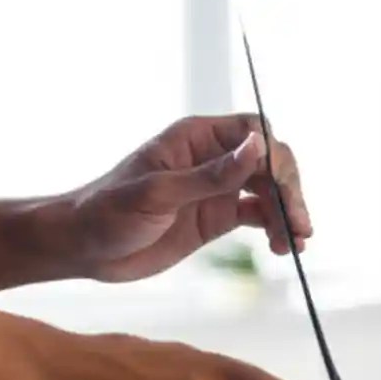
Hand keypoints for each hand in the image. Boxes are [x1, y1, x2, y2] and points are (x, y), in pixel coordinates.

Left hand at [67, 114, 310, 282]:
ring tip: (296, 242)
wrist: (82, 249)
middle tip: (298, 223)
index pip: (252, 131)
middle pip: (269, 162)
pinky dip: (277, 228)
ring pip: (269, 191)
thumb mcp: (158, 193)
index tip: (281, 187)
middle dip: (288, 190)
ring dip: (288, 212)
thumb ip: (211, 174)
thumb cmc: (107, 212)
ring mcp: (217, 189)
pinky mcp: (218, 218)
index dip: (273, 154)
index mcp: (195, 137)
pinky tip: (286, 246)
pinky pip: (259, 216)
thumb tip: (258, 147)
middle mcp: (212, 158)